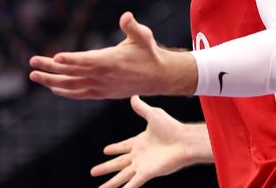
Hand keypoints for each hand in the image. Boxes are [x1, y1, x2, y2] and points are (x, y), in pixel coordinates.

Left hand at [28, 12, 196, 98]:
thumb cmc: (148, 52)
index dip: (72, 60)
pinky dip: (64, 91)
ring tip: (33, 75)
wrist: (157, 77)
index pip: (88, 60)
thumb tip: (126, 15)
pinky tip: (52, 87)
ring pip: (72, 86)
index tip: (55, 57)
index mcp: (112, 60)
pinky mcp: (101, 93)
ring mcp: (101, 87)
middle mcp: (104, 76)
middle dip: (50, 68)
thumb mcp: (143, 36)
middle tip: (32, 61)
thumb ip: (133, 27)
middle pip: (73, 73)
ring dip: (51, 81)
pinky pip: (79, 94)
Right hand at [91, 96, 211, 187]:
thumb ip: (141, 108)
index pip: (123, 146)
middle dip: (105, 168)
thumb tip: (133, 96)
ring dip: (111, 184)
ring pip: (122, 176)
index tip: (105, 150)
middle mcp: (139, 155)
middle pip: (118, 163)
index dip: (115, 148)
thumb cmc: (171, 127)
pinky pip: (133, 184)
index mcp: (140, 141)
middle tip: (93, 171)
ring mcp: (142, 165)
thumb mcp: (153, 114)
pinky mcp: (147, 173)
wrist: (183, 140)